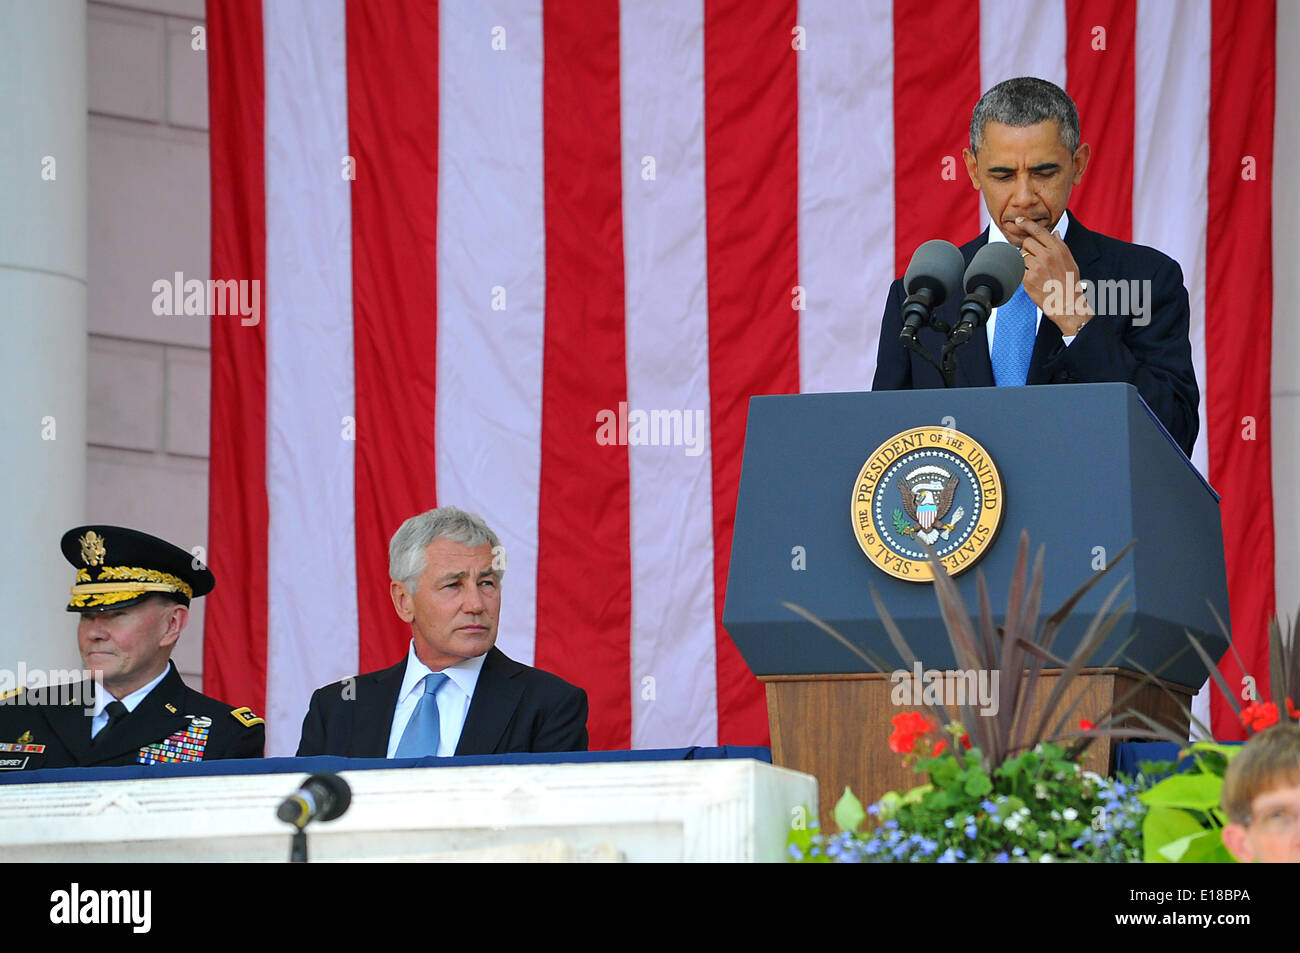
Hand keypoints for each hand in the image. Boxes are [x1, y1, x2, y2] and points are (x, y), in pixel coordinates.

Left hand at [1017, 217, 1091, 335]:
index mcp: (1059, 249)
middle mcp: (1048, 255)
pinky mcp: (1028, 279)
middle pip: (1026, 242)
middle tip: (1032, 259)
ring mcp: (1037, 267)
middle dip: (1026, 248)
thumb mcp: (1071, 261)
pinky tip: (1030, 280)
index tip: (1019, 220)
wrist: (1068, 305)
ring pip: (1021, 256)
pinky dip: (1020, 273)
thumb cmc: (1070, 283)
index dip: (1027, 224)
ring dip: (1023, 262)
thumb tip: (1055, 233)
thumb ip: (1061, 246)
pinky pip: (1018, 270)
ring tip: (1034, 272)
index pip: (1039, 231)